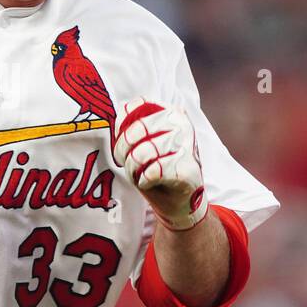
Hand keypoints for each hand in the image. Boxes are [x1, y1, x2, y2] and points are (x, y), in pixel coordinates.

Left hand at [112, 97, 207, 231]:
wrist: (181, 200)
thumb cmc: (159, 169)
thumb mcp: (144, 142)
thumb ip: (132, 127)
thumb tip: (118, 122)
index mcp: (171, 112)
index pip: (138, 105)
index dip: (121, 125)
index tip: (121, 140)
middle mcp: (182, 124)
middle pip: (137, 129)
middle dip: (123, 149)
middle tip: (126, 161)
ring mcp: (187, 145)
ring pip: (142, 152)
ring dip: (132, 168)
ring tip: (139, 173)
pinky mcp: (188, 169)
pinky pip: (152, 171)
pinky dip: (144, 180)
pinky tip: (149, 181)